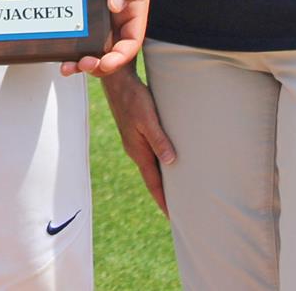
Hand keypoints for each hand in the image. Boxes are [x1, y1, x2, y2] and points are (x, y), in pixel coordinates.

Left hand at [61, 0, 150, 76]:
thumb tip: (116, 6)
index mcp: (134, 11)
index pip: (131, 43)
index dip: (120, 57)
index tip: (106, 63)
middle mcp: (117, 18)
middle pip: (110, 52)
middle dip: (98, 64)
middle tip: (83, 65)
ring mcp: (100, 16)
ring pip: (92, 46)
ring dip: (81, 60)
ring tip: (68, 66)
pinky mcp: (83, 9)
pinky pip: (77, 31)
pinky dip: (69, 44)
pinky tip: (58, 50)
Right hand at [102, 70, 176, 215]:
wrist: (116, 80)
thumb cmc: (133, 98)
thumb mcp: (147, 119)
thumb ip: (159, 140)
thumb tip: (171, 162)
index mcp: (138, 151)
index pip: (153, 182)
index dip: (163, 200)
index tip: (173, 216)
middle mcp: (136, 150)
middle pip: (152, 179)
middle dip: (163, 195)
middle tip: (178, 209)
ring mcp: (135, 142)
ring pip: (152, 167)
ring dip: (162, 180)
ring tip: (175, 191)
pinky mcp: (136, 133)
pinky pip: (150, 156)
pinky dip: (159, 165)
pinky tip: (167, 163)